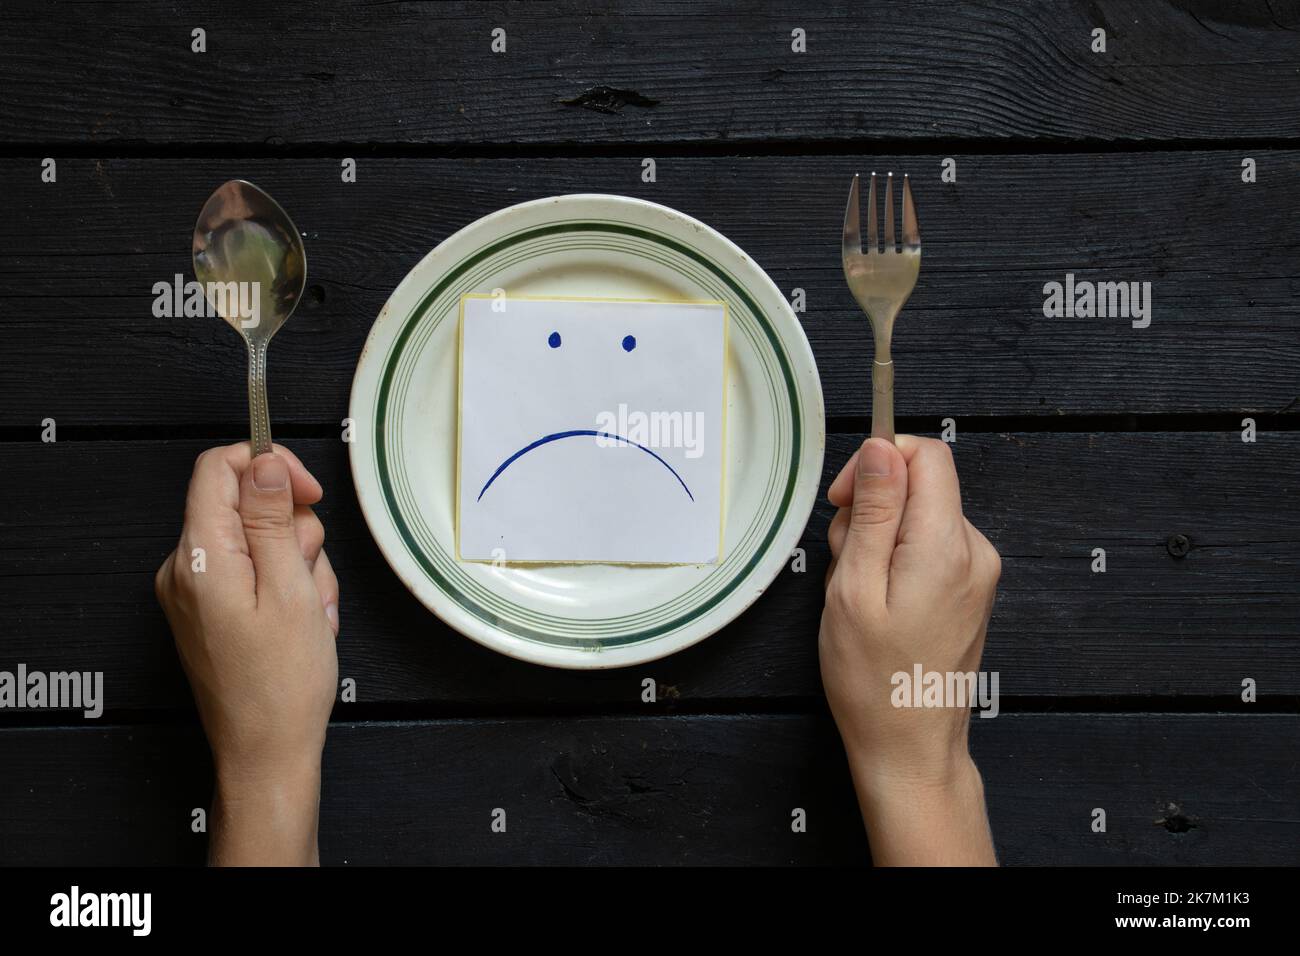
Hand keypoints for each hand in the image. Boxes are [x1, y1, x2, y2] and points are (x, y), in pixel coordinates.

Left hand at [155, 443, 338, 865]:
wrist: (266, 751)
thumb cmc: (280, 684)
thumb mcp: (290, 587)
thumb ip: (272, 518)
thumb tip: (264, 463)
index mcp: (199, 556)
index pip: (218, 469)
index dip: (269, 465)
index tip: (307, 491)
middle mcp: (185, 568)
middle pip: (246, 504)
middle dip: (294, 531)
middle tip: (310, 576)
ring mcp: (195, 591)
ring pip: (259, 539)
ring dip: (297, 565)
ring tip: (309, 610)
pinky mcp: (210, 609)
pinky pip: (254, 571)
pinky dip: (286, 586)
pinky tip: (300, 622)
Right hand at [819, 436, 999, 864]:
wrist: (910, 747)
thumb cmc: (874, 680)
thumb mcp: (854, 588)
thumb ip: (870, 512)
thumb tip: (880, 448)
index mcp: (946, 547)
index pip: (927, 455)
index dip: (878, 461)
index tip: (843, 499)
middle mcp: (974, 552)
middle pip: (920, 485)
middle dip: (870, 509)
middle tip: (845, 566)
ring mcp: (977, 571)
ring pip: (918, 516)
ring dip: (878, 539)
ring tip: (859, 594)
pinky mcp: (970, 588)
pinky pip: (928, 546)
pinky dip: (895, 561)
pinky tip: (878, 604)